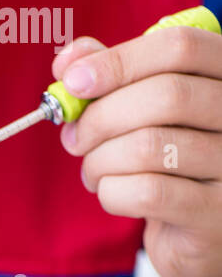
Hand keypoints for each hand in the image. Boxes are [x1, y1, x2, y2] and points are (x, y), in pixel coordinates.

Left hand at [52, 23, 221, 276]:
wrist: (196, 230)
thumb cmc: (167, 156)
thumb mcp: (142, 107)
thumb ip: (112, 74)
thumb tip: (69, 61)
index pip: (180, 46)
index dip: (118, 60)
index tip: (73, 81)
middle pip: (166, 95)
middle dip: (100, 118)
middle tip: (74, 138)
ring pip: (149, 146)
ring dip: (99, 160)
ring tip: (93, 170)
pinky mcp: (217, 213)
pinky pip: (148, 192)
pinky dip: (111, 191)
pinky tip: (110, 192)